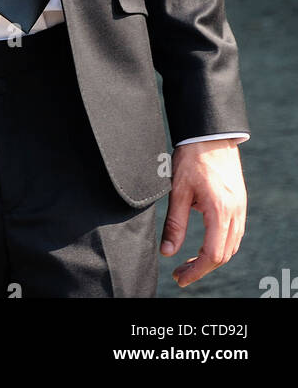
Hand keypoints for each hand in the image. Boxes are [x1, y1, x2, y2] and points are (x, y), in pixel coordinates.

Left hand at [160, 139, 246, 286]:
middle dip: (202, 268)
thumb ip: (174, 224)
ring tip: (191, 261)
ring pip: (232, 245)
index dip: (195, 270)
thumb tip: (167, 252)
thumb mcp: (177, 190)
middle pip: (224, 254)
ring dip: (213, 258)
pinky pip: (235, 233)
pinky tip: (206, 243)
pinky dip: (221, 244)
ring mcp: (240, 207)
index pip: (212, 255)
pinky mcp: (239, 202)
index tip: (179, 277)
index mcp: (220, 211)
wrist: (210, 132)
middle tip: (180, 273)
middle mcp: (235, 212)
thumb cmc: (192, 157)